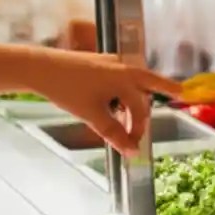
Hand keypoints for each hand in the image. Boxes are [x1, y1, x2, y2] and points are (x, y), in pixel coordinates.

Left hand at [25, 51, 181, 153]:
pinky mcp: (98, 62)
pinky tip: (115, 97)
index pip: (140, 109)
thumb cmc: (68, 90)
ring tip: (143, 102)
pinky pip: (120, 75)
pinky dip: (125, 87)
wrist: (38, 67)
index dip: (139, 129)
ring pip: (135, 78)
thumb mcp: (92, 116)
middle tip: (176, 94)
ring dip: (141, 90)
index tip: (134, 145)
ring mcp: (110, 62)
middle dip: (163, 89)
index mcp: (126, 78)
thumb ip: (114, 134)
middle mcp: (123, 67)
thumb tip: (132, 153)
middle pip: (150, 81)